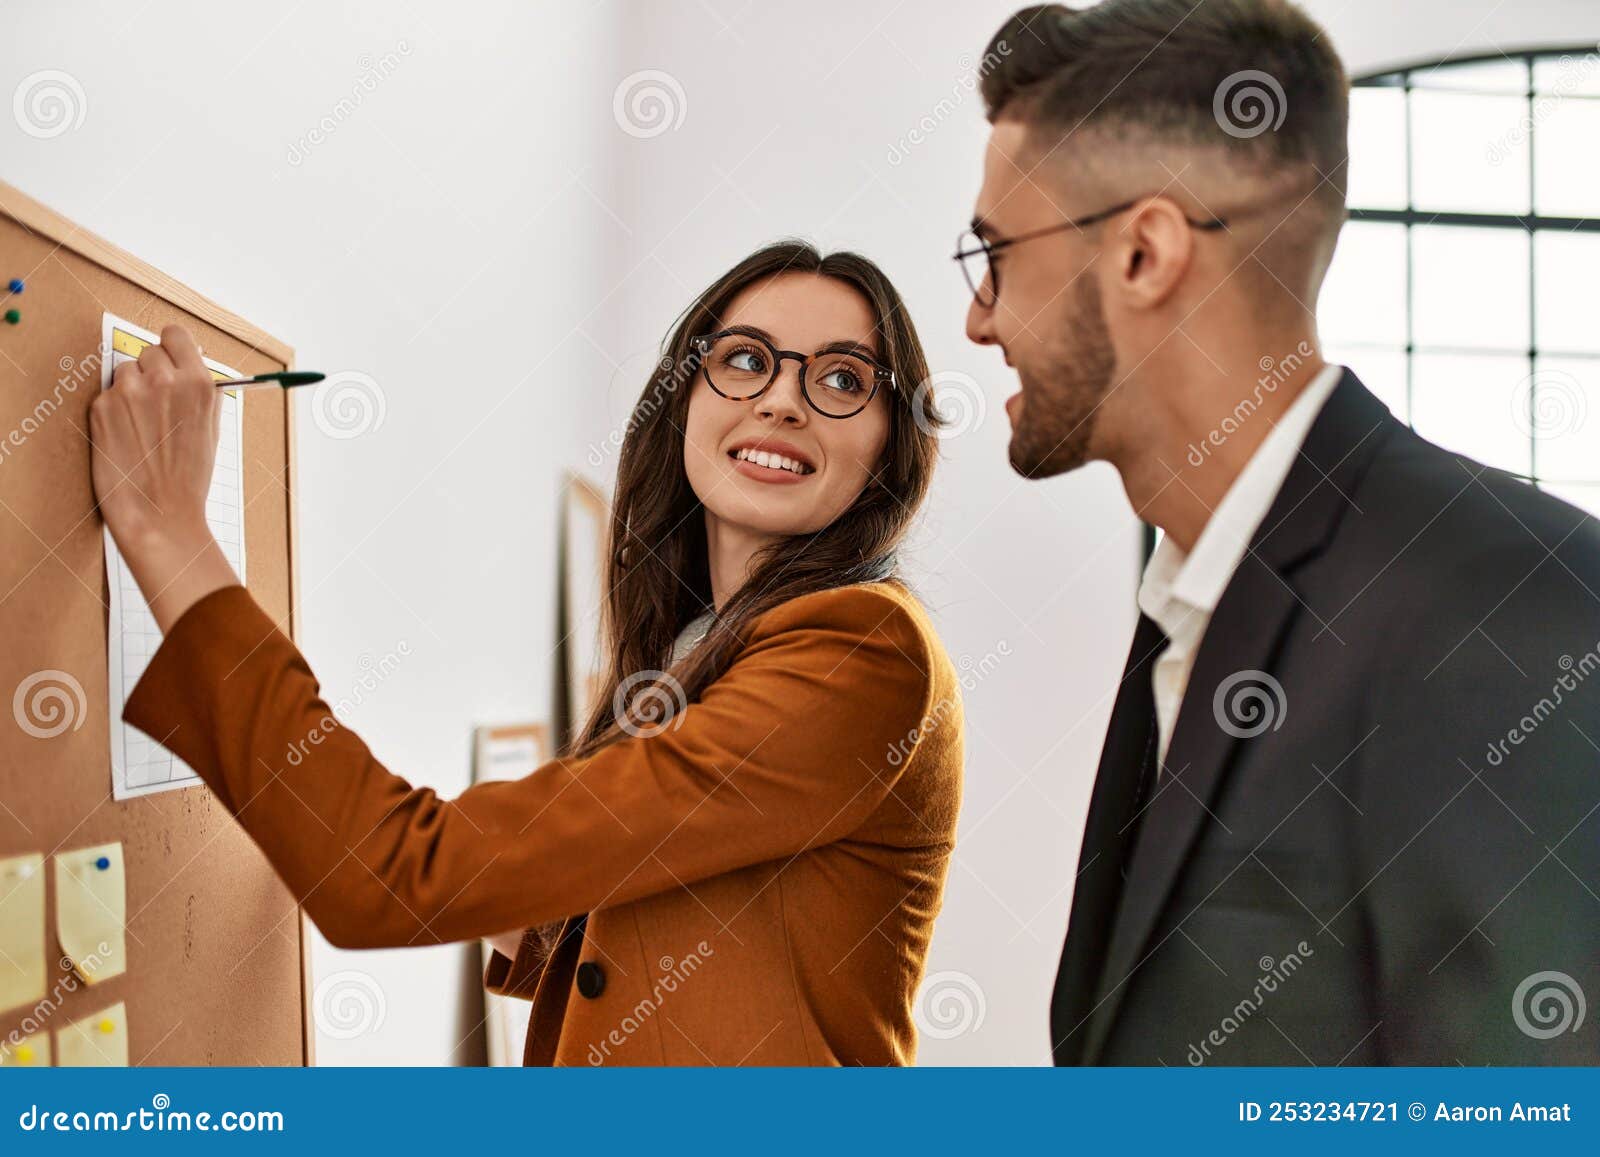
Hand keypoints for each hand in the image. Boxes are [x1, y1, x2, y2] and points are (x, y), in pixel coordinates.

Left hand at [89, 324, 238, 630]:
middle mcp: (164, 381)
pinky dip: (114, 411)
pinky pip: (107, 395)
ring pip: (125, 372)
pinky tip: (127, 436)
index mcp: (198, 383)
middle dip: (152, 373)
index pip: (176, 335)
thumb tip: (191, 368)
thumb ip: (201, 393)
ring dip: (131, 391)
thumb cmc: (188, 477)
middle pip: (149, 352)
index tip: (170, 358)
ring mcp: (129, 392)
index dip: (172, 347)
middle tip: (156, 404)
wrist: (159, 512)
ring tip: (142, 425)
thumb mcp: (212, 429)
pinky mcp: (102, 407)